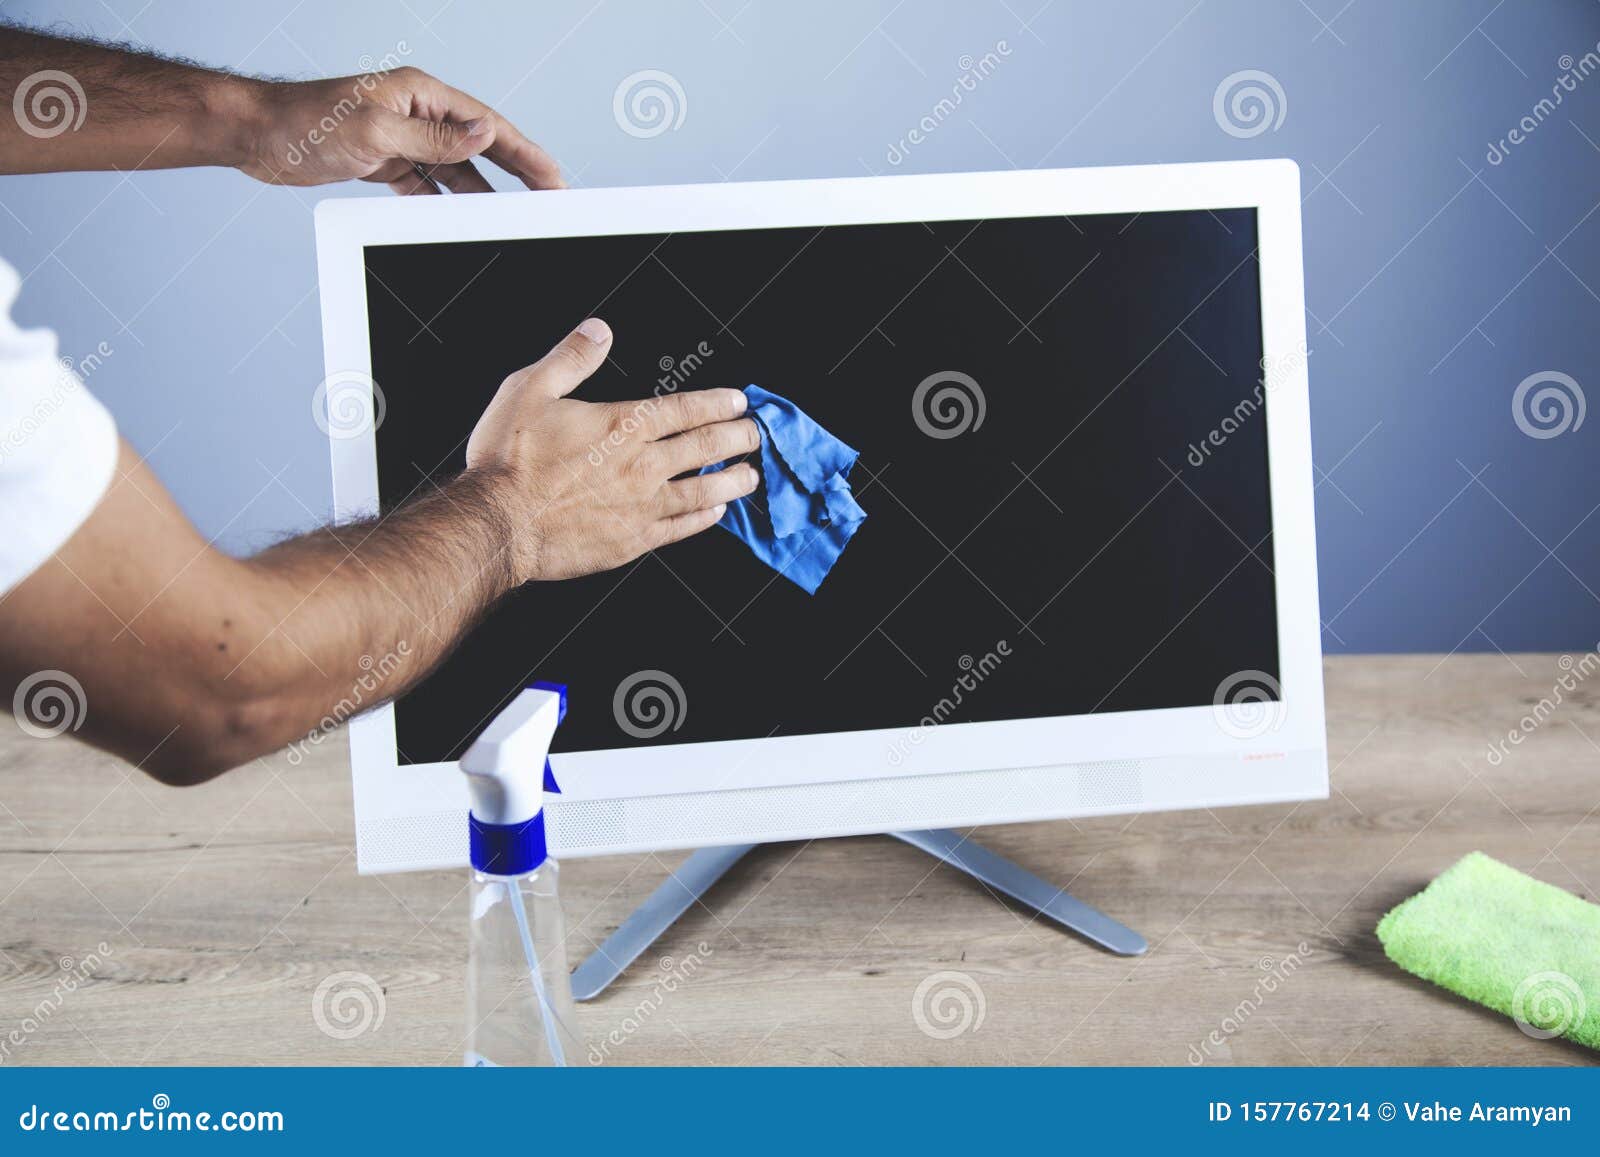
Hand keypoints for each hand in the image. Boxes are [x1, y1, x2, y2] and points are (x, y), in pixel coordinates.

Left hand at [236, 66, 562, 192]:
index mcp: (421, 94)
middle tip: (550, 197)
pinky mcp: (384, 160)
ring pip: (455, 170)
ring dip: (481, 194)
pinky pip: (426, 184)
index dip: (526, 153)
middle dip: (517, 172)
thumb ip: (436, 137)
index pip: (488, 125)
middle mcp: (416, 112)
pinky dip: (443, 203)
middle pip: (480, 145)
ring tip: (510, 219)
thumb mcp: (378, 132)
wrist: (258, 135)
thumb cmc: (306, 123)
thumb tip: (485, 135)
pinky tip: (457, 222)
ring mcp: (401, 136)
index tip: (554, 177)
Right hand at [466, 319, 760, 582]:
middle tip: (755, 435)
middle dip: (737, 438)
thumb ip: (570, 358)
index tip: (739, 402)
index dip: (717, 403)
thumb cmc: (508, 461)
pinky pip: (679, 528)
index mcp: (621, 424)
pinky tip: (715, 513)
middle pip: (705, 447)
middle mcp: (640, 464)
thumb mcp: (529, 390)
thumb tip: (599, 330)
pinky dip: (702, 519)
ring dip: (731, 481)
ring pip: (702, 490)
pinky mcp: (632, 540)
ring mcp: (640, 505)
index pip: (685, 408)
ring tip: (750, 476)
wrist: (498, 523)